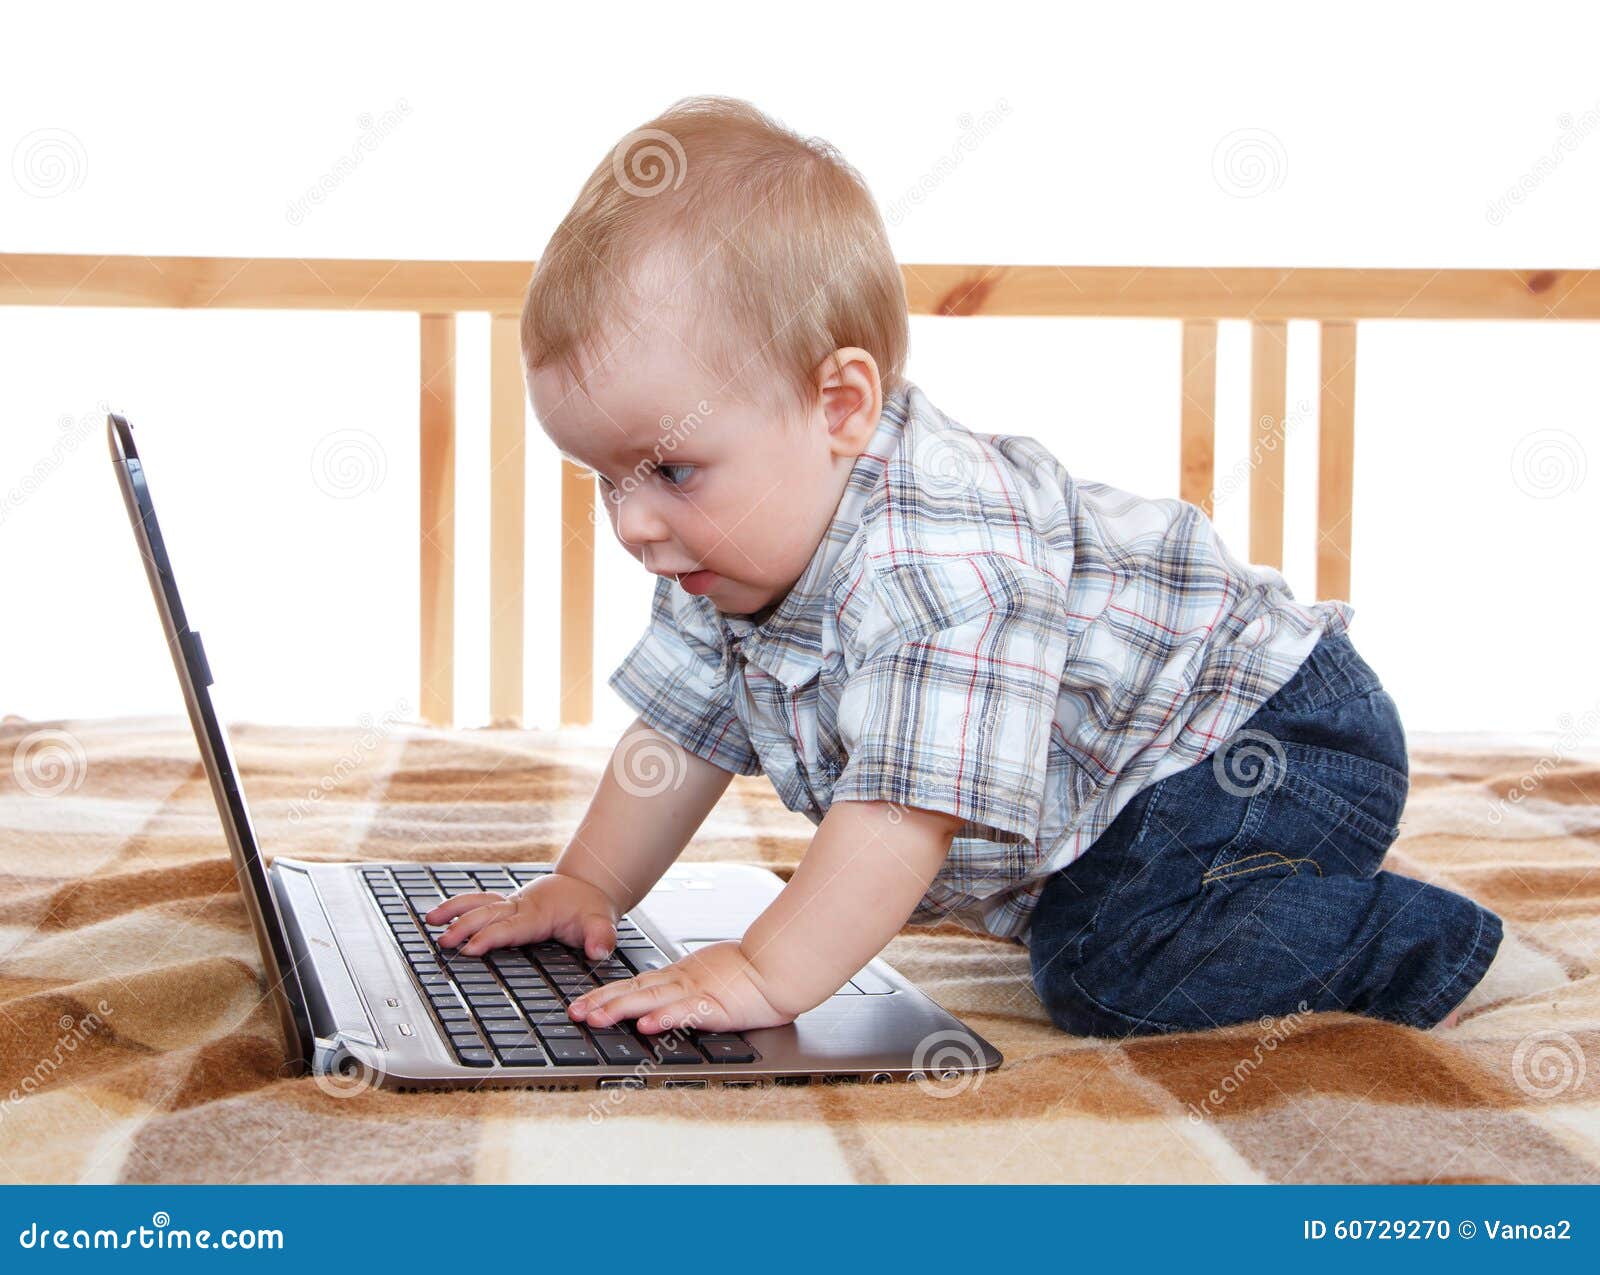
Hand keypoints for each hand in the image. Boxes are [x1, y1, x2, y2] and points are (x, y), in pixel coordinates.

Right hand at [424, 872, 618, 959]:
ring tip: (431, 920)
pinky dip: (458, 905)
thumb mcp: (604, 922)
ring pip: (480, 903)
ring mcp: (512, 903)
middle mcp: (522, 906)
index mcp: (540, 914)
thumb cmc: (592, 908)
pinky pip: (480, 901)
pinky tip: (438, 913)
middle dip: (465, 927)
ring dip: (455, 911)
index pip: (512, 927)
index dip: (491, 936)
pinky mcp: (507, 904)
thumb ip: (601, 937)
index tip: (471, 947)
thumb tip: (598, 950)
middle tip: (444, 941)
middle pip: (489, 915)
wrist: (588, 886)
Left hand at [568, 940, 794, 1034]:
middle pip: (635, 991)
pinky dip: (665, 1019)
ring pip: (652, 1001)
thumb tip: (663, 1002)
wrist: (780, 965)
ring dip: (622, 1010)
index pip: (636, 985)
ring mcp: (698, 991)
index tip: (582, 1003)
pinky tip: (646, 1026)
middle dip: (601, 1002)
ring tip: (596, 1019)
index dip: (607, 994)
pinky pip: (687, 1012)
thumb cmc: (752, 972)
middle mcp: (683, 980)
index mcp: (682, 975)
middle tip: (573, 1013)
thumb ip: (687, 988)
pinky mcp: (716, 1005)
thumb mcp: (710, 976)